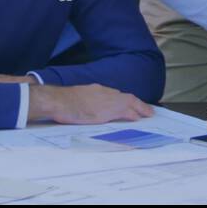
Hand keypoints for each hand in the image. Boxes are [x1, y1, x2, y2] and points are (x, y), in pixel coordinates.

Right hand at [28, 84, 153, 124]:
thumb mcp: (76, 97)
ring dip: (140, 108)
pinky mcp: (106, 111)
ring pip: (129, 102)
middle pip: (125, 97)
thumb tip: (86, 107)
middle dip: (137, 103)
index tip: (131, 104)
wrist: (58, 101)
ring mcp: (106, 101)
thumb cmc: (62, 101)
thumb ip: (85, 100)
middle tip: (146, 110)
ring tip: (148, 114)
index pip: (115, 94)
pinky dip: (133, 113)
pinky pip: (125, 111)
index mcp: (96, 89)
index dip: (125, 100)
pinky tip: (138, 118)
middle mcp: (104, 93)